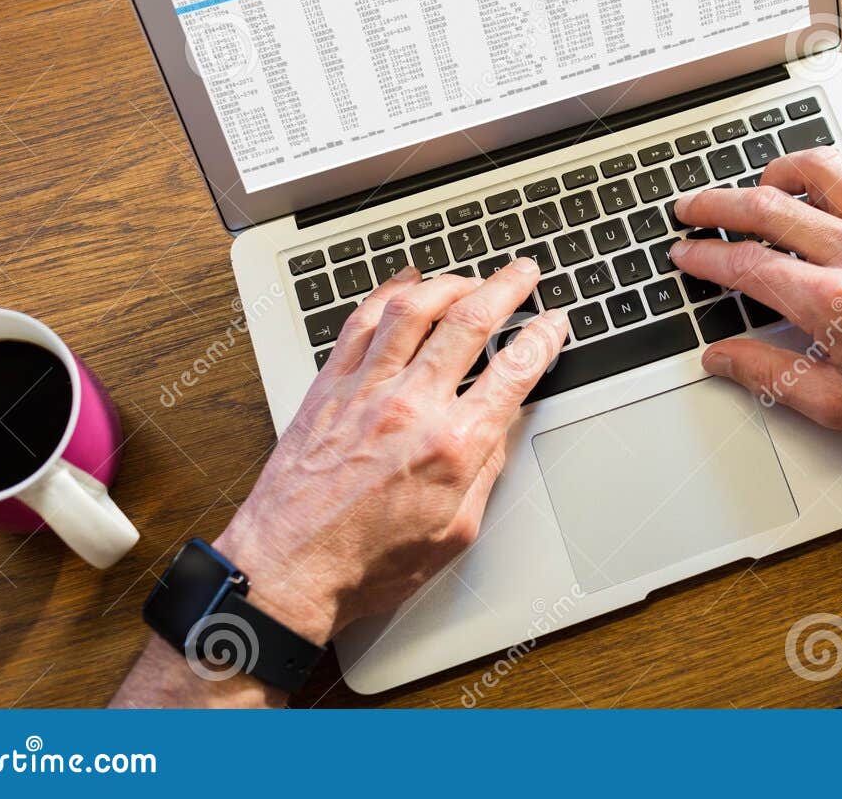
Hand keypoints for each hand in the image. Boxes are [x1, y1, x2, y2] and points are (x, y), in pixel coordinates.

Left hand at [213, 260, 567, 644]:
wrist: (288, 569)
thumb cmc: (366, 563)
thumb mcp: (455, 532)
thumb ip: (484, 473)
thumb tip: (498, 431)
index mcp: (452, 446)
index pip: (514, 371)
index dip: (543, 338)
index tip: (553, 323)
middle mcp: (410, 407)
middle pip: (470, 321)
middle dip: (507, 288)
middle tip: (523, 272)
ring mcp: (365, 390)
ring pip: (414, 308)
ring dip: (450, 282)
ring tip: (470, 277)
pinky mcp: (328, 387)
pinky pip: (361, 321)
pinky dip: (387, 292)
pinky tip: (404, 281)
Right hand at [669, 149, 841, 449]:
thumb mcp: (838, 405)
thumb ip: (770, 376)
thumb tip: (723, 360)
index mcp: (832, 302)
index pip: (746, 265)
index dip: (705, 256)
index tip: (686, 254)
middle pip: (768, 207)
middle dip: (717, 204)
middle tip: (692, 207)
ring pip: (818, 171)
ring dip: (777, 170)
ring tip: (756, 184)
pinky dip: (838, 165)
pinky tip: (824, 178)